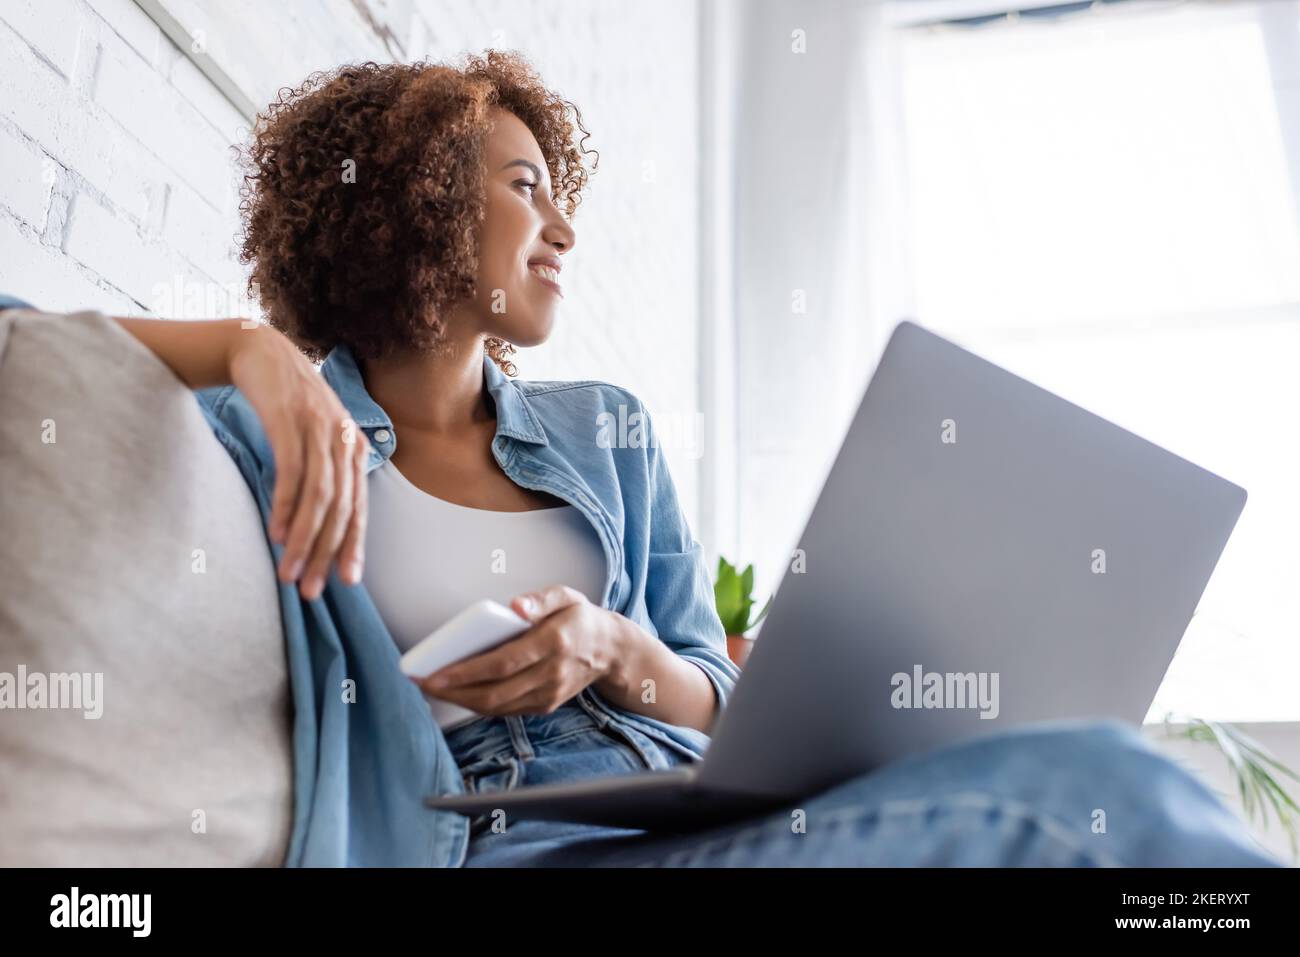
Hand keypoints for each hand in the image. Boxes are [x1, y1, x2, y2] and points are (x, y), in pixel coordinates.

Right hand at [227, 324, 369, 599]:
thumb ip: (322, 472)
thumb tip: (318, 521)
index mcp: (354, 447)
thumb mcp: (312, 435)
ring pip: (319, 496)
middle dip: (326, 554)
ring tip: (289, 571)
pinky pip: (292, 472)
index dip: (353, 546)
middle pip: (341, 509)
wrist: (256, 348)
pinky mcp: (290, 419)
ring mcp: (319, 427)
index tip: (346, 582)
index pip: (358, 507)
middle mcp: (344, 439)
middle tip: (311, 590)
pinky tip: (276, 533)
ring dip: (304, 539)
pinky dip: (285, 506)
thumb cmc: (283, 401)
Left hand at [414, 585, 625, 715]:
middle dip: (453, 692)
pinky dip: (478, 704)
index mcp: (553, 643)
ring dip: (461, 701)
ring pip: (496, 707)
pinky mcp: (545, 706)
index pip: (502, 663)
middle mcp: (550, 674)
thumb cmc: (580, 618)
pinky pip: (505, 710)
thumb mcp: (566, 596)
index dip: (465, 672)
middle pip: (494, 693)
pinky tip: (458, 693)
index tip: (434, 673)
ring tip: (433, 688)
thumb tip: (515, 606)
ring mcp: (548, 695)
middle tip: (423, 683)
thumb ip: (541, 599)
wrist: (611, 650)